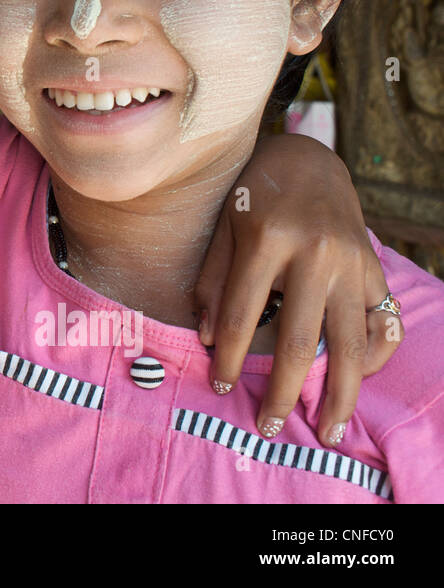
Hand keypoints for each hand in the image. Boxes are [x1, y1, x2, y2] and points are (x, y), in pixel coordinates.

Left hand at [195, 133, 400, 445]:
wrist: (307, 159)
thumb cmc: (254, 194)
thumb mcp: (222, 225)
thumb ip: (211, 280)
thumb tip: (205, 337)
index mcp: (266, 241)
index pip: (239, 316)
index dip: (226, 356)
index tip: (218, 385)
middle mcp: (314, 255)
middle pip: (297, 340)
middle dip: (281, 390)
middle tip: (268, 427)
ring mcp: (351, 263)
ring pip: (350, 342)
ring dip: (339, 392)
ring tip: (326, 427)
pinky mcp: (374, 269)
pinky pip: (383, 323)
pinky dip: (375, 356)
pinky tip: (357, 379)